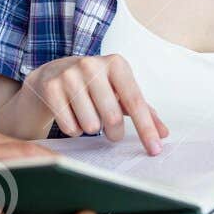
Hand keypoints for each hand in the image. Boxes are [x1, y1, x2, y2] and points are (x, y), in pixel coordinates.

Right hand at [22, 54, 168, 154]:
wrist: (52, 74)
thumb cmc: (94, 85)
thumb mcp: (120, 91)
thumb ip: (143, 111)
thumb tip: (163, 133)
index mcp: (116, 64)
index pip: (135, 102)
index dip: (146, 129)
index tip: (155, 149)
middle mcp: (92, 65)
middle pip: (113, 118)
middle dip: (115, 133)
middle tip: (112, 132)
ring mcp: (69, 75)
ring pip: (90, 125)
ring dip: (92, 128)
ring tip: (87, 115)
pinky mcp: (50, 88)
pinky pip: (70, 128)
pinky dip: (74, 129)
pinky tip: (71, 114)